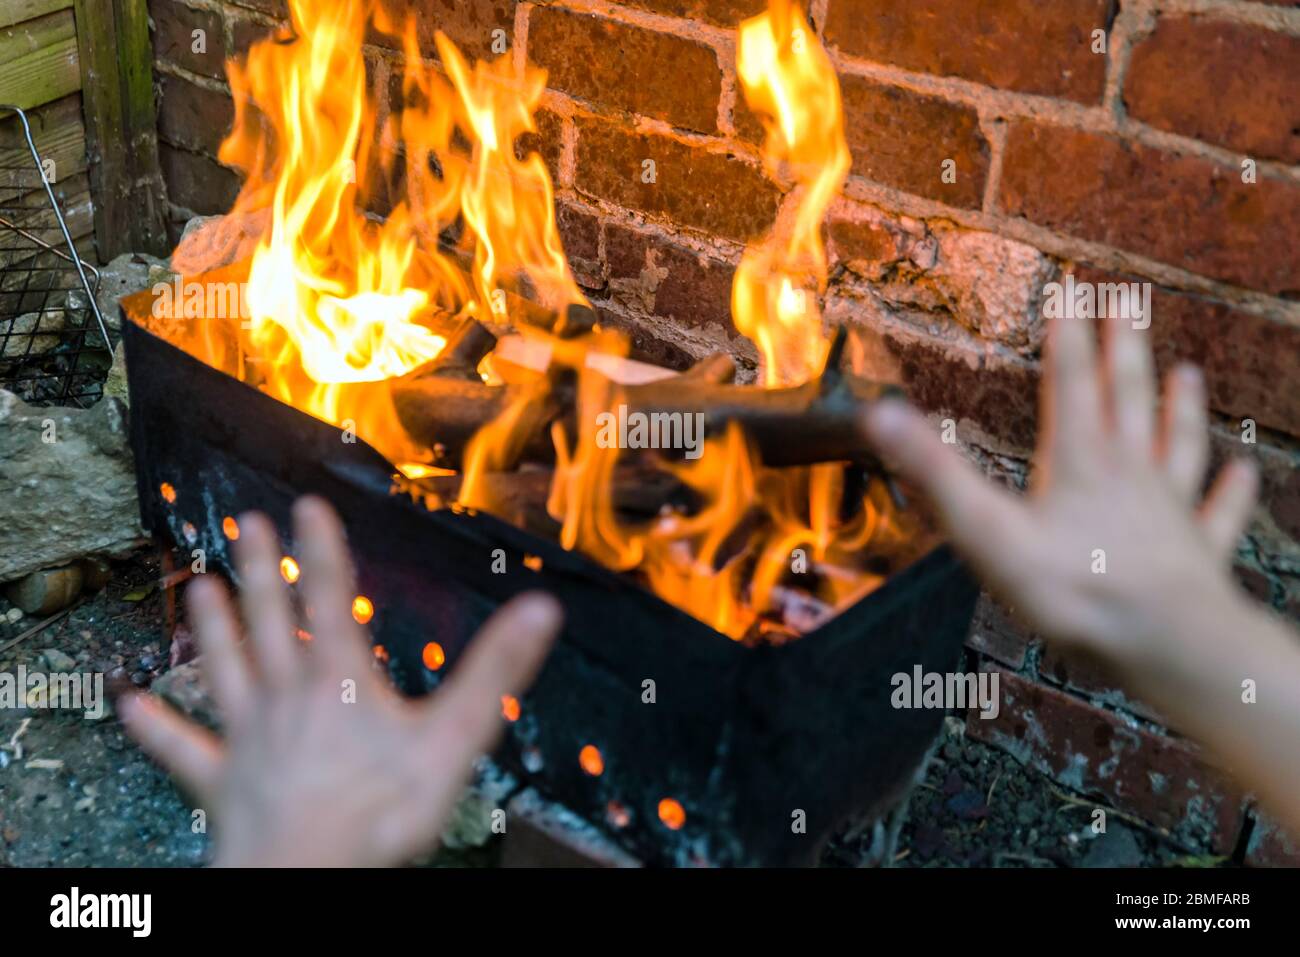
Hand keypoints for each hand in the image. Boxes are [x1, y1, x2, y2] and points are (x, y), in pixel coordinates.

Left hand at [120, 497, 561, 866]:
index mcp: (339, 679)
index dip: (320, 547)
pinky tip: (127, 705)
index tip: (307, 504)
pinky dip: (153, 726)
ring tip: (197, 585)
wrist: (309, 876)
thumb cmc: (379, 814)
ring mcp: (246, 737)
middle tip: (244, 523)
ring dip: (210, 626)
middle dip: (259, 568)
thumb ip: (494, 672)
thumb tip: (539, 609)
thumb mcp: (453, 737)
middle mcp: (286, 696)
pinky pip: (179, 748)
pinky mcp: (218, 781)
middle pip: (269, 619)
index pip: (329, 596)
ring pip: (223, 667)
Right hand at [864, 314, 1257, 666]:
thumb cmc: (1074, 590)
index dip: (1069, 332)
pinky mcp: (1198, 553)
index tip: (1073, 286)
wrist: (1165, 642)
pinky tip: (1242, 472)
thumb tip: (881, 417)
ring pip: (1177, 445)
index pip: (1071, 380)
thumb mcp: (985, 530)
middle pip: (1129, 396)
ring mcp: (1170, 511)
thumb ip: (935, 472)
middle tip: (1129, 303)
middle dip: (1125, 347)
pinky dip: (1230, 491)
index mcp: (1078, 461)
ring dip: (1181, 408)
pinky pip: (1218, 513)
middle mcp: (1130, 473)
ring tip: (1188, 373)